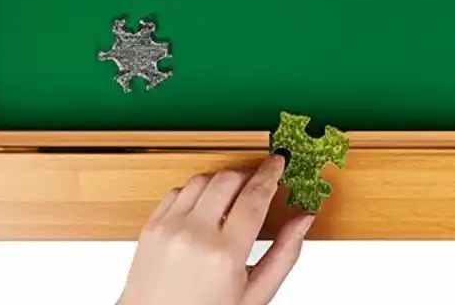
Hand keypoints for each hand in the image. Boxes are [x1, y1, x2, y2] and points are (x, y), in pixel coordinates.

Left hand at [118, 155, 313, 304]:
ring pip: (202, 179)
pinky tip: (206, 205)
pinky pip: (177, 190)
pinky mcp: (151, 226)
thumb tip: (303, 220)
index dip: (271, 173)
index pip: (255, 196)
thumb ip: (285, 254)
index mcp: (224, 254)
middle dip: (249, 174)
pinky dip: (196, 190)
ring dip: (223, 180)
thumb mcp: (255, 294)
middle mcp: (193, 234)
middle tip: (260, 181)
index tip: (279, 162)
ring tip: (234, 195)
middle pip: (229, 179)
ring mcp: (169, 228)